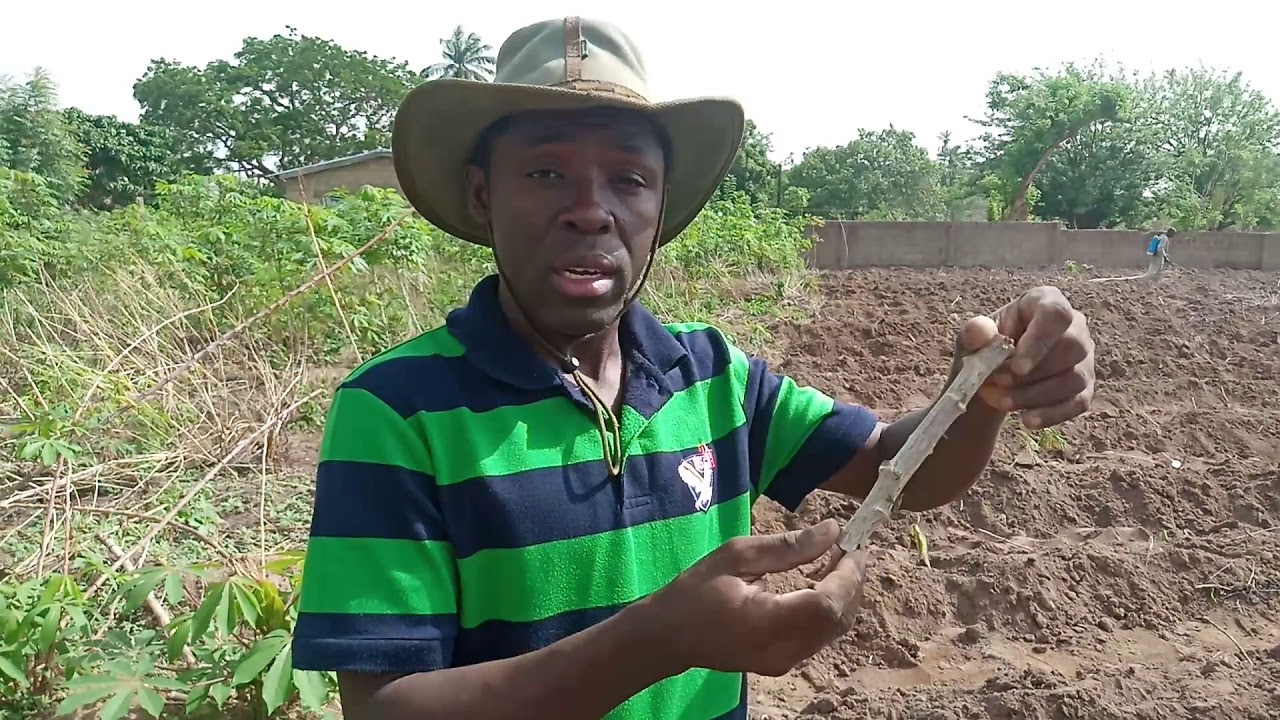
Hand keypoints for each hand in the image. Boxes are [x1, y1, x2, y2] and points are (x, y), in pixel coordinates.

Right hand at [638, 519, 866, 677]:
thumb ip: (787, 546)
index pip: (826, 604)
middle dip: (852, 582)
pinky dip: (829, 608)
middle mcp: (782, 650)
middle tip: (850, 548)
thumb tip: (833, 531)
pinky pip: (820, 635)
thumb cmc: (696, 591)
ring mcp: (785, 662)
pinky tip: (820, 582)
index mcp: (767, 622)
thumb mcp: (736, 556)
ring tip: (837, 560)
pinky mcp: (784, 664)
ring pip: (834, 629)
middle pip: (838, 619)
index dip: (847, 575)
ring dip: (844, 594)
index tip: (852, 545)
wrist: (669, 636)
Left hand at [956, 286, 1094, 428]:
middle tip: (998, 383)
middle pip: (1072, 348)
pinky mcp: (1085, 387)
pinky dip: (1052, 414)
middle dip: (1033, 373)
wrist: (992, 377)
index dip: (1040, 341)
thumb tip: (981, 331)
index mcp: (1046, 302)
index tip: (1017, 366)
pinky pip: (1078, 403)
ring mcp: (1084, 358)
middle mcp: (1075, 327)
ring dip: (1036, 395)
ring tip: (1002, 402)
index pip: (1056, 314)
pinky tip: (1027, 421)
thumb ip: (975, 332)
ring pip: (1074, 379)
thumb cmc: (986, 347)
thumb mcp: (972, 337)